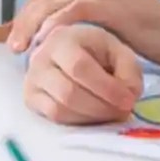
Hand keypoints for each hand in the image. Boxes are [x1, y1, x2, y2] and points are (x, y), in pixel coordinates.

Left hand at [7, 0, 159, 67]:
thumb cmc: (153, 37)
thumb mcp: (114, 27)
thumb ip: (90, 26)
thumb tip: (64, 41)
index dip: (29, 12)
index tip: (17, 35)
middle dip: (24, 18)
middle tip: (12, 45)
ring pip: (55, 0)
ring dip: (33, 23)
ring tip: (22, 46)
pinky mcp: (112, 4)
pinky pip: (75, 10)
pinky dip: (56, 24)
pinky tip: (46, 40)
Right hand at [23, 24, 142, 124]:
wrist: (69, 55)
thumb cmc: (97, 53)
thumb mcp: (119, 53)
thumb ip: (129, 72)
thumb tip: (127, 96)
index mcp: (63, 38)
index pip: (80, 67)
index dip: (106, 88)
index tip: (129, 101)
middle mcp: (40, 57)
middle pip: (68, 93)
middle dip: (101, 108)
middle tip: (122, 112)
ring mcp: (32, 78)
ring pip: (60, 109)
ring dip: (91, 118)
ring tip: (110, 114)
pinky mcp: (30, 97)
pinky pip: (53, 118)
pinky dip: (78, 122)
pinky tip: (92, 116)